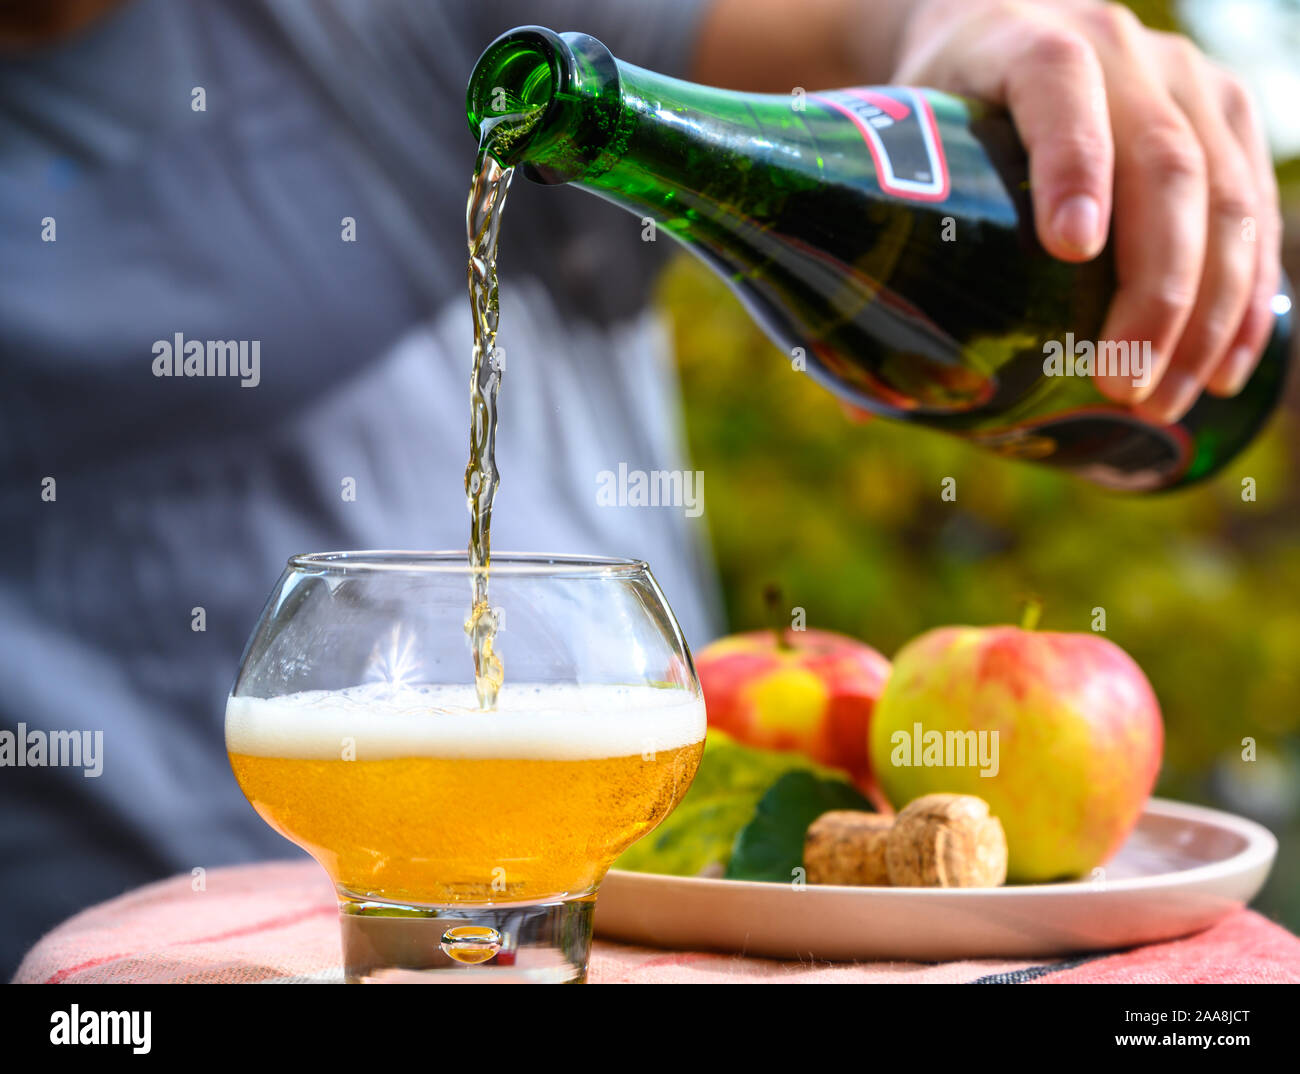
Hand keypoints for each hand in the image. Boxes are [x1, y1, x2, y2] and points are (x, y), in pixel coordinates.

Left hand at [892, 0, 1280, 420]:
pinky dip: (1246, 294)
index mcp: (1024, 43)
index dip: (1071, 161)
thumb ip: (874, 251)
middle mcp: (1120, 51)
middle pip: (1164, 161)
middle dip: (1153, 289)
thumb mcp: (896, 143)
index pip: (1057, 86)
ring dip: (1206, 312)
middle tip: (1119, 385)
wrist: (1000, 27)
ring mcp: (1186, 80)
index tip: (1070, 247)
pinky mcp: (1227, 116)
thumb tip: (856, 409)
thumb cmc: (938, 107)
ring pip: (1225, 194)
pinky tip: (1224, 365)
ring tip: (1165, 401)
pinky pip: (1256, 209)